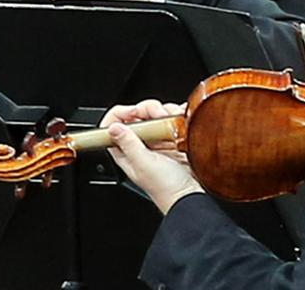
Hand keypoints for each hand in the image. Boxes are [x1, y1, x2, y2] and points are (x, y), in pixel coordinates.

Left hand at [102, 99, 200, 214]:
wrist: (191, 196)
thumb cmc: (167, 188)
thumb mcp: (143, 164)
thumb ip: (128, 144)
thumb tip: (112, 127)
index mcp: (126, 152)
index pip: (113, 126)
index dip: (121, 114)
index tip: (134, 112)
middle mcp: (140, 145)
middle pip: (136, 115)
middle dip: (148, 109)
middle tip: (158, 114)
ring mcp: (157, 142)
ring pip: (155, 114)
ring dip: (165, 111)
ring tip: (173, 120)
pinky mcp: (174, 140)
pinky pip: (172, 120)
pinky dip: (177, 116)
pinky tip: (181, 120)